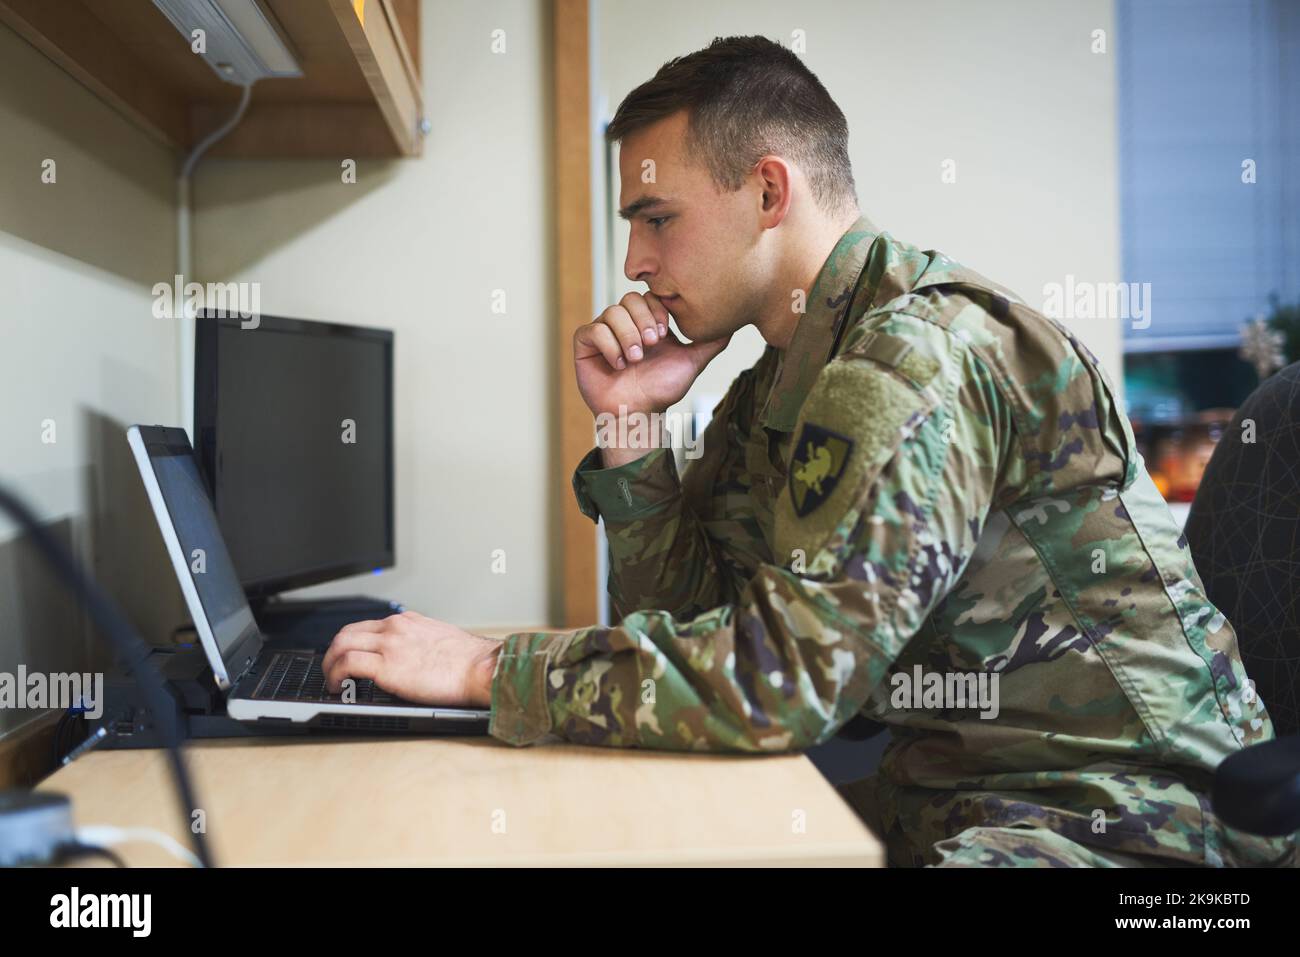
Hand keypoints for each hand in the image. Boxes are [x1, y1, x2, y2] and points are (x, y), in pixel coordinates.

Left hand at [322, 611, 501, 708]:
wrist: (481, 668)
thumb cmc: (470, 661)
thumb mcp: (441, 639)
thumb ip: (420, 642)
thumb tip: (413, 659)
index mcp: (407, 621)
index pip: (366, 626)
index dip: (350, 642)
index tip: (347, 656)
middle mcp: (394, 628)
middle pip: (347, 632)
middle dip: (333, 652)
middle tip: (332, 669)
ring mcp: (389, 645)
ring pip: (341, 646)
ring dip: (329, 665)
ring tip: (331, 682)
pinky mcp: (387, 666)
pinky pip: (347, 665)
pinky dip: (335, 675)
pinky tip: (337, 687)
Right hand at [574, 291, 730, 417]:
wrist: (640, 413)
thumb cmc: (662, 389)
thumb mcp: (692, 361)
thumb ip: (711, 342)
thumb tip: (734, 323)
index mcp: (646, 321)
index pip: (649, 295)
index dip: (657, 309)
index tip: (666, 332)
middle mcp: (624, 323)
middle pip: (629, 299)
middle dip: (642, 320)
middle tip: (653, 344)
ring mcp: (604, 332)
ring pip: (611, 312)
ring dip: (627, 335)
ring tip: (636, 358)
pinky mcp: (585, 344)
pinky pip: (592, 330)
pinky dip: (608, 345)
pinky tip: (619, 364)